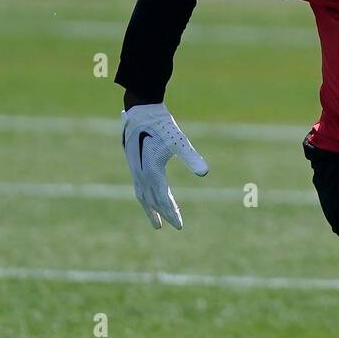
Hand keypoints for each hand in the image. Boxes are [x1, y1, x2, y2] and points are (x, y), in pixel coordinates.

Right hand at [121, 102, 207, 228]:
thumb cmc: (162, 125)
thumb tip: (205, 173)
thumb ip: (191, 157)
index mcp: (152, 172)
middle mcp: (141, 174)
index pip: (163, 200)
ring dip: (150, 210)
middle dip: (165, 214)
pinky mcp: (134, 164)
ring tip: (157, 223)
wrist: (141, 111)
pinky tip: (150, 199)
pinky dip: (145, 198)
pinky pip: (139, 187)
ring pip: (142, 196)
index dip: (172, 214)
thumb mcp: (179, 141)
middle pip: (153, 201)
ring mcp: (135, 170)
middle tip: (177, 226)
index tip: (180, 226)